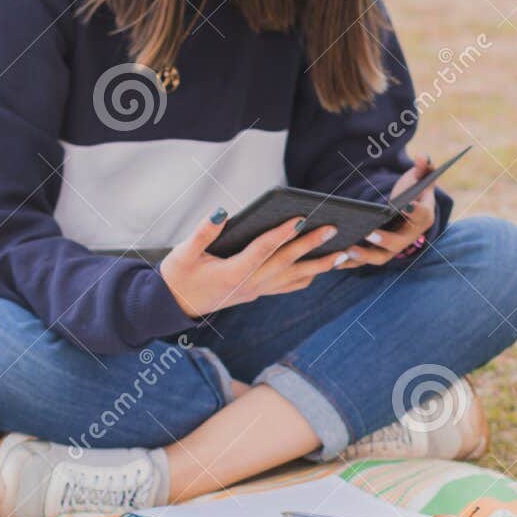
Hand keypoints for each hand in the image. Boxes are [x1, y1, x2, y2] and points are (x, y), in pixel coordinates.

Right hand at [159, 212, 348, 316]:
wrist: (174, 304)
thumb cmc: (178, 275)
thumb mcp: (183, 253)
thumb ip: (203, 233)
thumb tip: (221, 212)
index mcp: (232, 273)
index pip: (262, 249)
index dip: (282, 233)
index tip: (301, 217)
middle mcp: (249, 285)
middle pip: (285, 263)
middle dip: (310, 245)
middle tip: (332, 228)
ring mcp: (255, 291)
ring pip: (293, 278)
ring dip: (318, 266)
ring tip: (342, 253)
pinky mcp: (257, 293)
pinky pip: (287, 287)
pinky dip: (306, 278)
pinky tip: (321, 268)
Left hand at [347, 153, 437, 267]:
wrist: (409, 211)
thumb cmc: (414, 192)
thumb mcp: (420, 177)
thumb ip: (424, 166)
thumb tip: (422, 156)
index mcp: (423, 217)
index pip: (421, 215)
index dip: (414, 212)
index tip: (405, 205)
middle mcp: (409, 237)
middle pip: (397, 243)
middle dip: (383, 240)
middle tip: (368, 233)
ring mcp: (393, 248)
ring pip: (380, 257)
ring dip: (364, 256)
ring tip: (347, 250)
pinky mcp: (379, 253)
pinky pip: (365, 261)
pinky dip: (351, 262)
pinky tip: (335, 258)